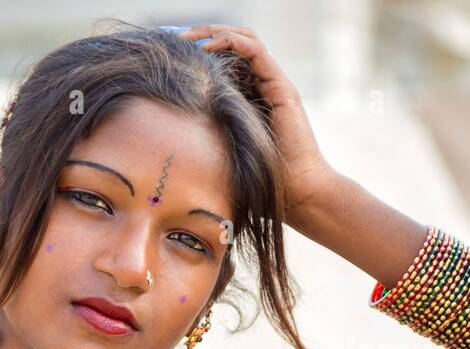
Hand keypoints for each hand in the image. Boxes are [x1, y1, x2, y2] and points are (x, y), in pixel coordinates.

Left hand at [180, 24, 337, 225]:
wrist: (298, 194)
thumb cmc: (261, 181)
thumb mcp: (223, 147)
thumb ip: (207, 129)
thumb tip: (170, 123)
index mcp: (250, 96)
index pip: (226, 58)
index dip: (199, 49)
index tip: (170, 52)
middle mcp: (264, 86)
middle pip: (234, 43)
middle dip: (202, 34)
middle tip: (174, 37)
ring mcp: (275, 84)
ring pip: (244, 39)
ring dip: (212, 32)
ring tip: (186, 37)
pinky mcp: (282, 88)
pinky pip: (254, 50)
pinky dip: (229, 41)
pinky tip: (206, 47)